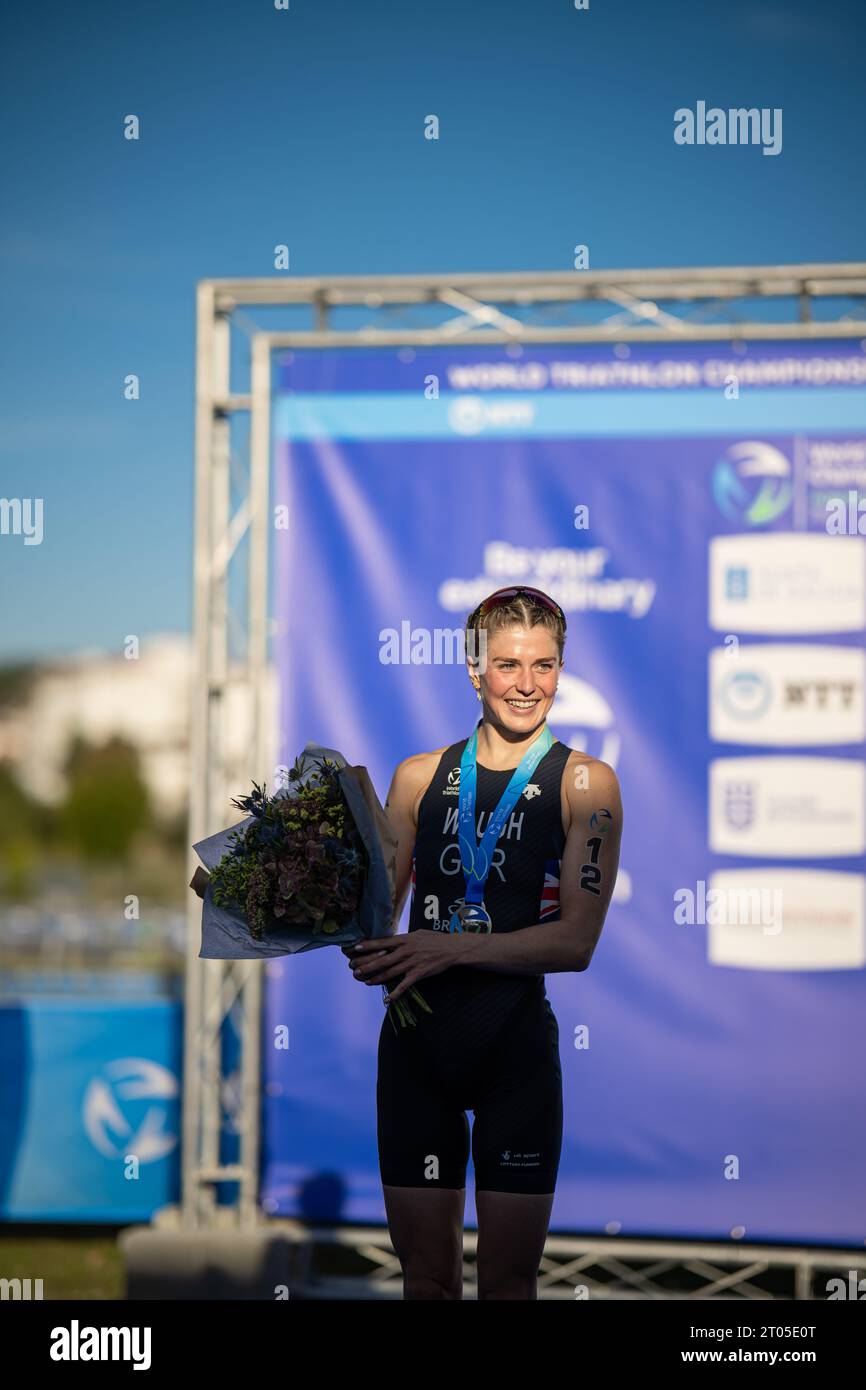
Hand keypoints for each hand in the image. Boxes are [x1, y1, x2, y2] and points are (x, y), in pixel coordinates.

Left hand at [343, 931, 457, 1001]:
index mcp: (404, 940)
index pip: (381, 943)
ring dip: (376, 978)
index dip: (367, 946)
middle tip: (355, 971)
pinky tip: (387, 1000)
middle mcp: (405, 951)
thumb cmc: (435, 939)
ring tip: (366, 982)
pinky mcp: (418, 974)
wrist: (452, 949)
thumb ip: (404, 938)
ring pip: (390, 973)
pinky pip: (404, 985)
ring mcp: (411, 963)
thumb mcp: (418, 933)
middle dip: (367, 966)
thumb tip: (393, 939)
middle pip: (382, 960)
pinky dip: (395, 994)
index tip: (354, 948)